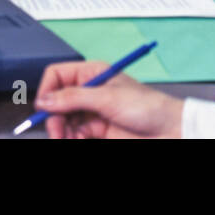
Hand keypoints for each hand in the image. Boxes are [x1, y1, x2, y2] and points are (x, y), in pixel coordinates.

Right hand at [35, 61, 182, 137]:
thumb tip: (45, 100)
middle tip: (56, 132)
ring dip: (60, 131)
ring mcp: (91, 112)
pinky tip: (76, 140)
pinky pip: (73, 134)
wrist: (171, 132)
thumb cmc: (147, 107)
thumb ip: (73, 98)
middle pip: (56, 101)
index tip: (43, 107)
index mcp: (91, 74)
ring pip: (63, 120)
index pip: (57, 76)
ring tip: (64, 139)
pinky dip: (70, 138)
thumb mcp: (107, 98)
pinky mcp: (96, 131)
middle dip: (53, 117)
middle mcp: (88, 91)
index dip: (47, 90)